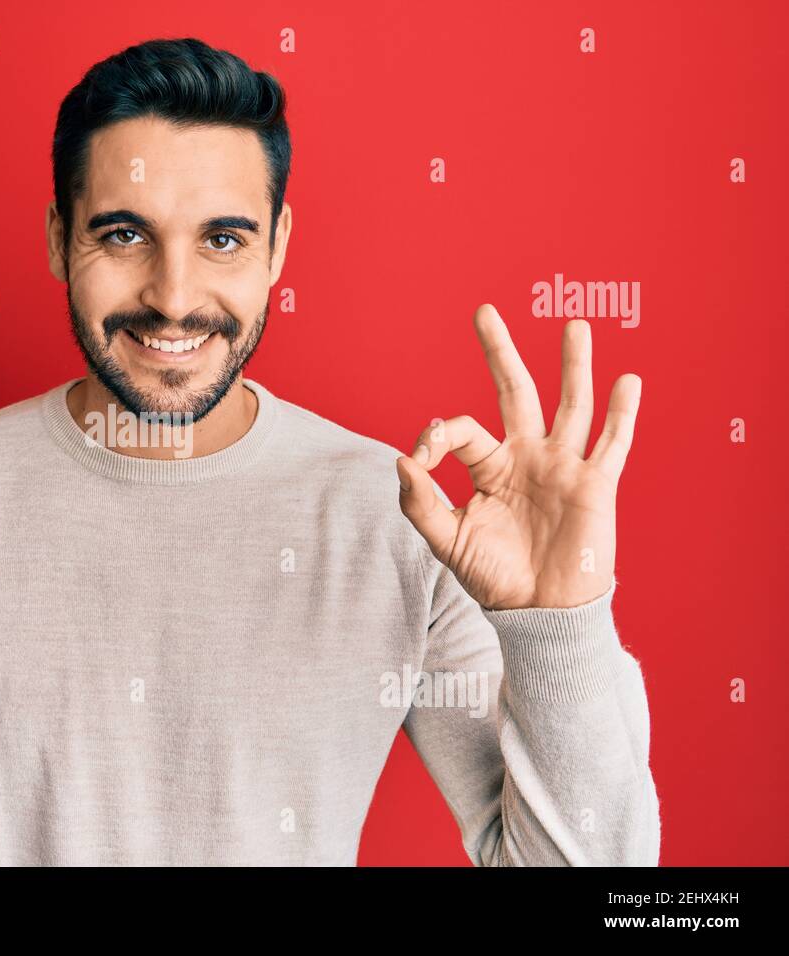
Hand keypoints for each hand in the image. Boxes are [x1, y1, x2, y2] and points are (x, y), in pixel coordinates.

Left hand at [396, 304, 640, 609]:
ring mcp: (563, 467)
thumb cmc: (493, 577)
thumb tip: (401, 459)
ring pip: (570, 405)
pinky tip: (627, 381)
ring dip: (573, 365)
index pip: (461, 429)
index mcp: (489, 467)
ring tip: (575, 325)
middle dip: (500, 353)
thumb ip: (420, 502)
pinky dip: (622, 414)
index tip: (423, 453)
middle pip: (514, 392)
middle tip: (484, 312)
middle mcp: (526, 457)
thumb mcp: (447, 541)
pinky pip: (612, 444)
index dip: (437, 434)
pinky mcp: (595, 485)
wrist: (538, 613)